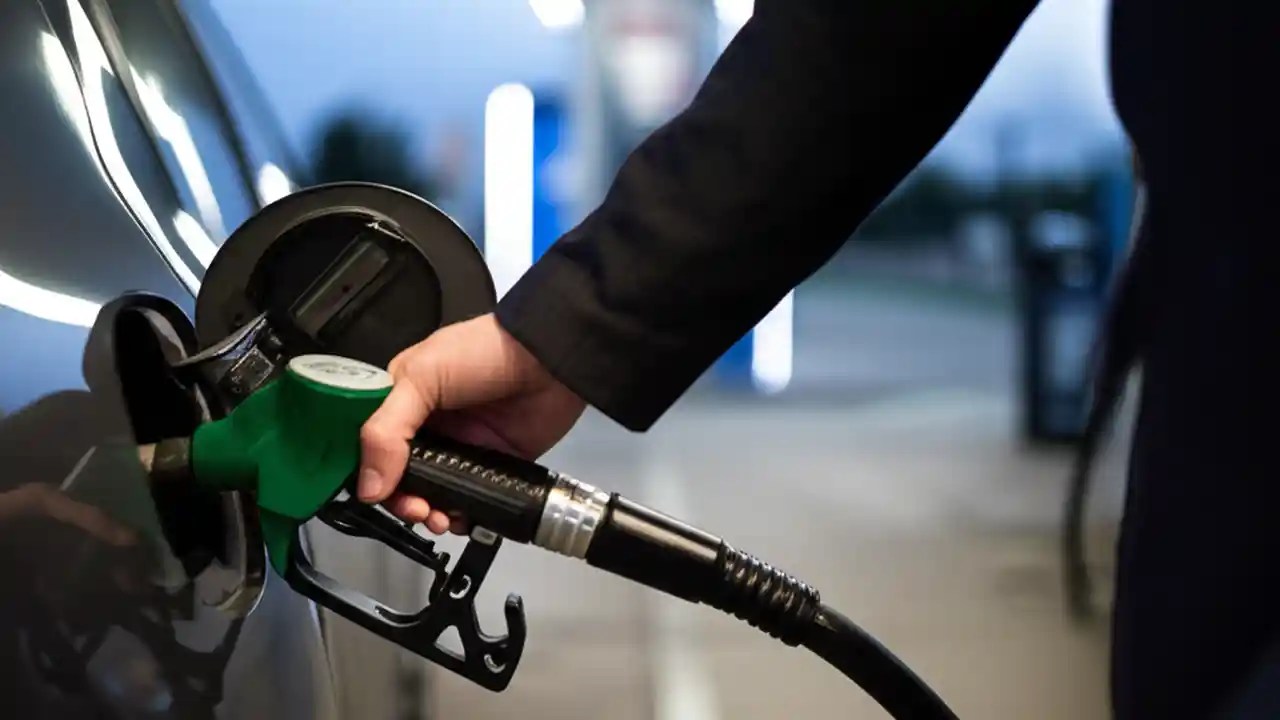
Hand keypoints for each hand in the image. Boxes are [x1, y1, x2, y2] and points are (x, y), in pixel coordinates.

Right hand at [357, 314, 585, 533]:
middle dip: (400, 499)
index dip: (365, 472)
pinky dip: (460, 516)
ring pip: (430, 493)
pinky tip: (461, 520)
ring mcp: (459, 448)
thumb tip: (368, 488)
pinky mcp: (490, 465)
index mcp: (400, 399)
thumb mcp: (423, 377)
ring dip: (428, 513)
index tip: (373, 494)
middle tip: (416, 509)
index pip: (366, 444)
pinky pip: (467, 499)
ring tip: (438, 518)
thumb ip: (388, 430)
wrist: (550, 359)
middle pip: (396, 476)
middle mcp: (426, 426)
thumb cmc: (482, 352)